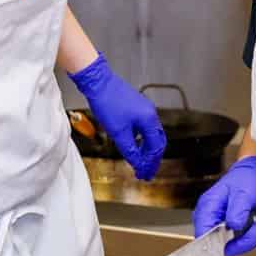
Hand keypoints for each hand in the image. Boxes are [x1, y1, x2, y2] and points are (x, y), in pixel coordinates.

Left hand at [69, 55, 165, 180]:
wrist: (98, 81)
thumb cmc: (108, 102)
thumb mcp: (118, 132)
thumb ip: (129, 149)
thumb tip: (137, 164)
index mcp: (149, 120)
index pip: (156, 147)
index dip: (151, 163)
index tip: (145, 174)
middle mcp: (151, 114)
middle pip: (157, 141)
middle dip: (152, 158)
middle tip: (145, 171)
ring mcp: (144, 109)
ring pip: (150, 134)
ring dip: (146, 149)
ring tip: (139, 161)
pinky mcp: (137, 106)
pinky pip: (144, 127)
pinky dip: (141, 139)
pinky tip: (133, 144)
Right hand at [191, 155, 255, 255]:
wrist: (254, 174)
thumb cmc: (246, 179)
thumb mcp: (244, 193)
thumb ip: (238, 210)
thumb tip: (233, 226)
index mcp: (207, 208)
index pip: (203, 235)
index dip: (219, 244)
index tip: (239, 241)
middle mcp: (210, 219)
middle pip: (221, 245)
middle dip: (245, 239)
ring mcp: (219, 225)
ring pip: (234, 245)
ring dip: (252, 236)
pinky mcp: (229, 229)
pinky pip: (240, 241)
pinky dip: (253, 234)